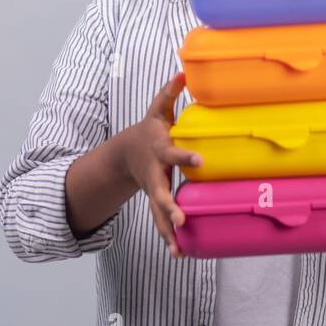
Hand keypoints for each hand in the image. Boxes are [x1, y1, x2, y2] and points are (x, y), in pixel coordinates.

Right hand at [119, 71, 201, 258]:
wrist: (125, 154)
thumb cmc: (148, 130)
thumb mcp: (157, 111)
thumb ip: (169, 94)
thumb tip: (182, 72)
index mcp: (158, 151)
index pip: (173, 153)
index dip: (186, 155)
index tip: (200, 160)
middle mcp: (154, 175)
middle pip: (160, 193)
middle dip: (169, 208)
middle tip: (180, 221)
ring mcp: (153, 191)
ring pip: (158, 214)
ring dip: (167, 232)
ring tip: (177, 251)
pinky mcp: (155, 202)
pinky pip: (160, 222)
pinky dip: (168, 238)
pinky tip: (179, 254)